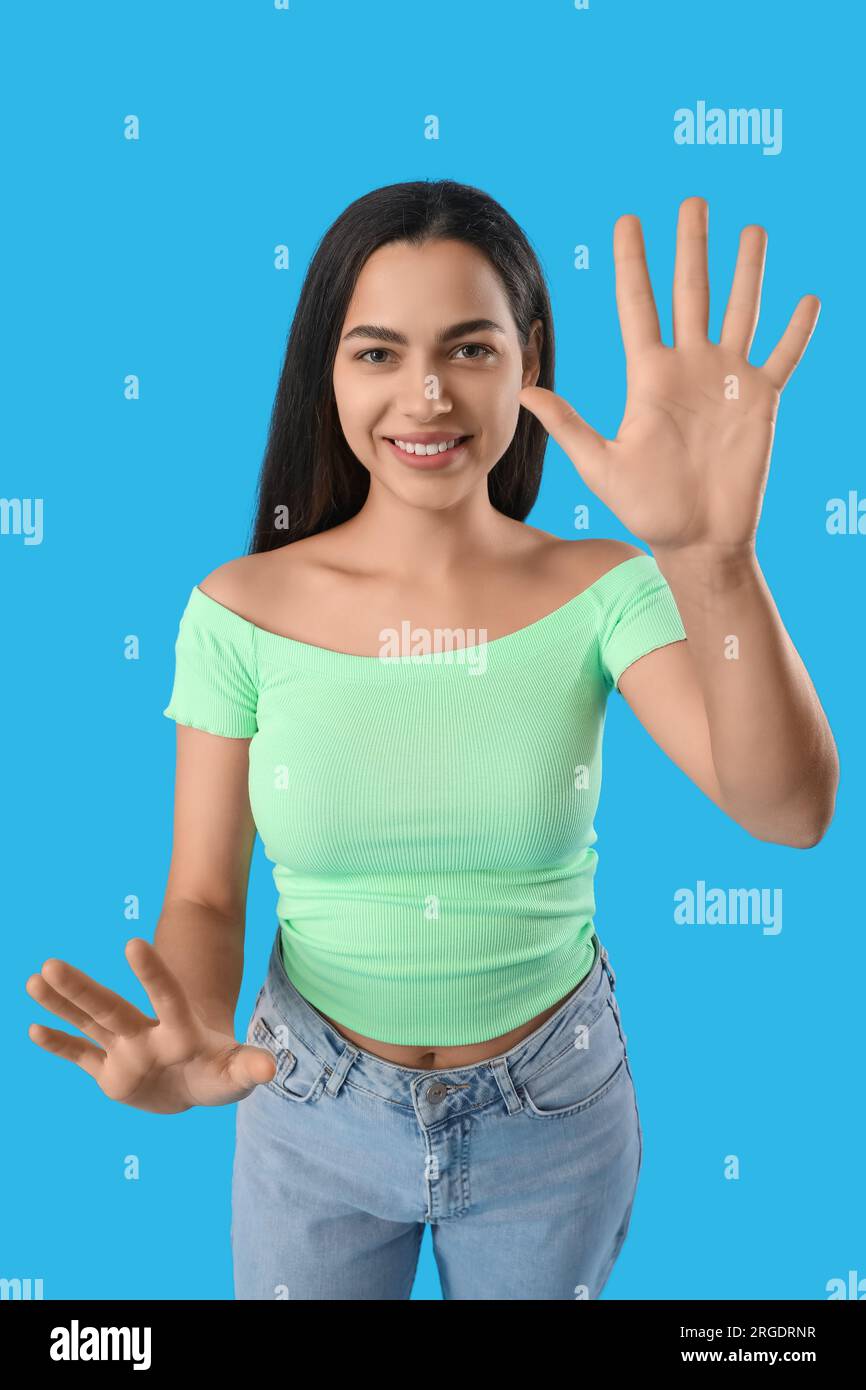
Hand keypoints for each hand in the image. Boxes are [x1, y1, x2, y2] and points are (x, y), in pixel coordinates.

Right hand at [25, 938, 276, 1113]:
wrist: (196, 1081)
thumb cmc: (217, 1071)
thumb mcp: (234, 1074)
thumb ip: (247, 1067)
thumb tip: (270, 1068)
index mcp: (178, 1029)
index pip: (165, 996)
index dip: (152, 973)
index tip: (134, 943)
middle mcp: (145, 1033)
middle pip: (110, 1008)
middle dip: (82, 988)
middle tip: (51, 963)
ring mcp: (123, 1050)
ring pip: (88, 1023)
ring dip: (62, 1004)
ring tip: (35, 979)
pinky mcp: (109, 1072)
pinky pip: (80, 1055)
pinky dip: (59, 1046)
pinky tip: (33, 1028)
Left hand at [519, 196, 820, 556]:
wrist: (697, 540)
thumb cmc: (648, 508)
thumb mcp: (601, 466)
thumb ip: (570, 426)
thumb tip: (525, 392)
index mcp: (649, 377)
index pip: (638, 306)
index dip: (633, 263)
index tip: (627, 220)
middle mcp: (690, 367)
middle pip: (691, 293)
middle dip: (692, 246)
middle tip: (692, 200)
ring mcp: (728, 380)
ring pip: (741, 310)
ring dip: (747, 271)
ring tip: (751, 230)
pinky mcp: (761, 400)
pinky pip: (783, 357)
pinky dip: (796, 330)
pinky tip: (806, 299)